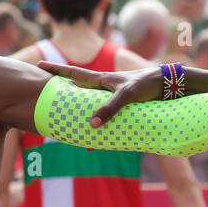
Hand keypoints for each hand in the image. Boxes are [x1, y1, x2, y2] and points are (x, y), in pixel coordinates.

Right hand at [37, 61, 163, 127]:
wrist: (169, 86)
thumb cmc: (147, 84)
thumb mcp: (127, 95)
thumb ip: (110, 108)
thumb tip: (92, 126)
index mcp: (101, 80)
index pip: (73, 74)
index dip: (55, 70)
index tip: (38, 66)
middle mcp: (103, 88)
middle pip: (77, 92)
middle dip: (62, 96)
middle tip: (46, 101)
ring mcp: (112, 97)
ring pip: (89, 107)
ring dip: (80, 117)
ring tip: (70, 130)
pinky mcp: (122, 107)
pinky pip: (104, 118)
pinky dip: (98, 128)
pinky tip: (96, 139)